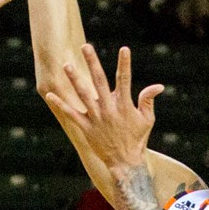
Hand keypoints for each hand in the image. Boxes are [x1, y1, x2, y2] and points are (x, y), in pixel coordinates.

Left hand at [41, 44, 162, 171]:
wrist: (125, 162)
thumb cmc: (137, 139)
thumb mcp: (147, 119)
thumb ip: (148, 100)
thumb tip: (158, 86)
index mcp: (124, 104)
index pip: (125, 79)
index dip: (124, 63)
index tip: (124, 48)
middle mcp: (108, 109)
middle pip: (99, 81)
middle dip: (92, 63)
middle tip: (85, 47)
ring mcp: (96, 118)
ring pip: (83, 94)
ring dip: (75, 79)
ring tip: (66, 65)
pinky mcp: (86, 127)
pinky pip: (71, 114)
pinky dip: (60, 104)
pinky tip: (50, 94)